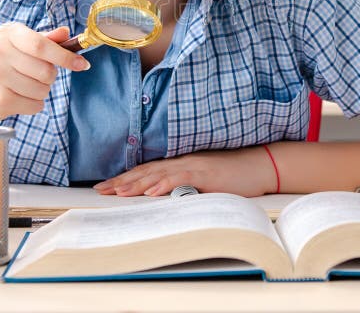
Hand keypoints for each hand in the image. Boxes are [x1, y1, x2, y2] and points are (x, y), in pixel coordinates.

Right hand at [0, 23, 89, 121]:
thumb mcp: (16, 44)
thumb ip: (42, 39)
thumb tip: (65, 32)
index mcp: (8, 34)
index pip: (43, 46)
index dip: (65, 57)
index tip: (82, 65)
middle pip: (47, 71)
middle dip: (49, 77)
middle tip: (34, 76)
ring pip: (43, 90)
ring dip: (40, 91)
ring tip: (22, 86)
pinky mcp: (0, 100)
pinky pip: (35, 105)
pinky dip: (32, 104)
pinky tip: (16, 97)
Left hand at [93, 147, 275, 197]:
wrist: (259, 165)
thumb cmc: (234, 175)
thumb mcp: (204, 181)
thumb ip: (184, 187)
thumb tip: (163, 199)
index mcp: (180, 164)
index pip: (147, 171)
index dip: (125, 178)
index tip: (106, 187)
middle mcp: (182, 161)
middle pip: (146, 171)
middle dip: (122, 181)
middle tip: (100, 190)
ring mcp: (193, 166)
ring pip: (158, 174)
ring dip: (136, 183)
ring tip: (117, 192)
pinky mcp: (205, 173)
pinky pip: (180, 178)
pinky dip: (164, 185)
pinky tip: (150, 192)